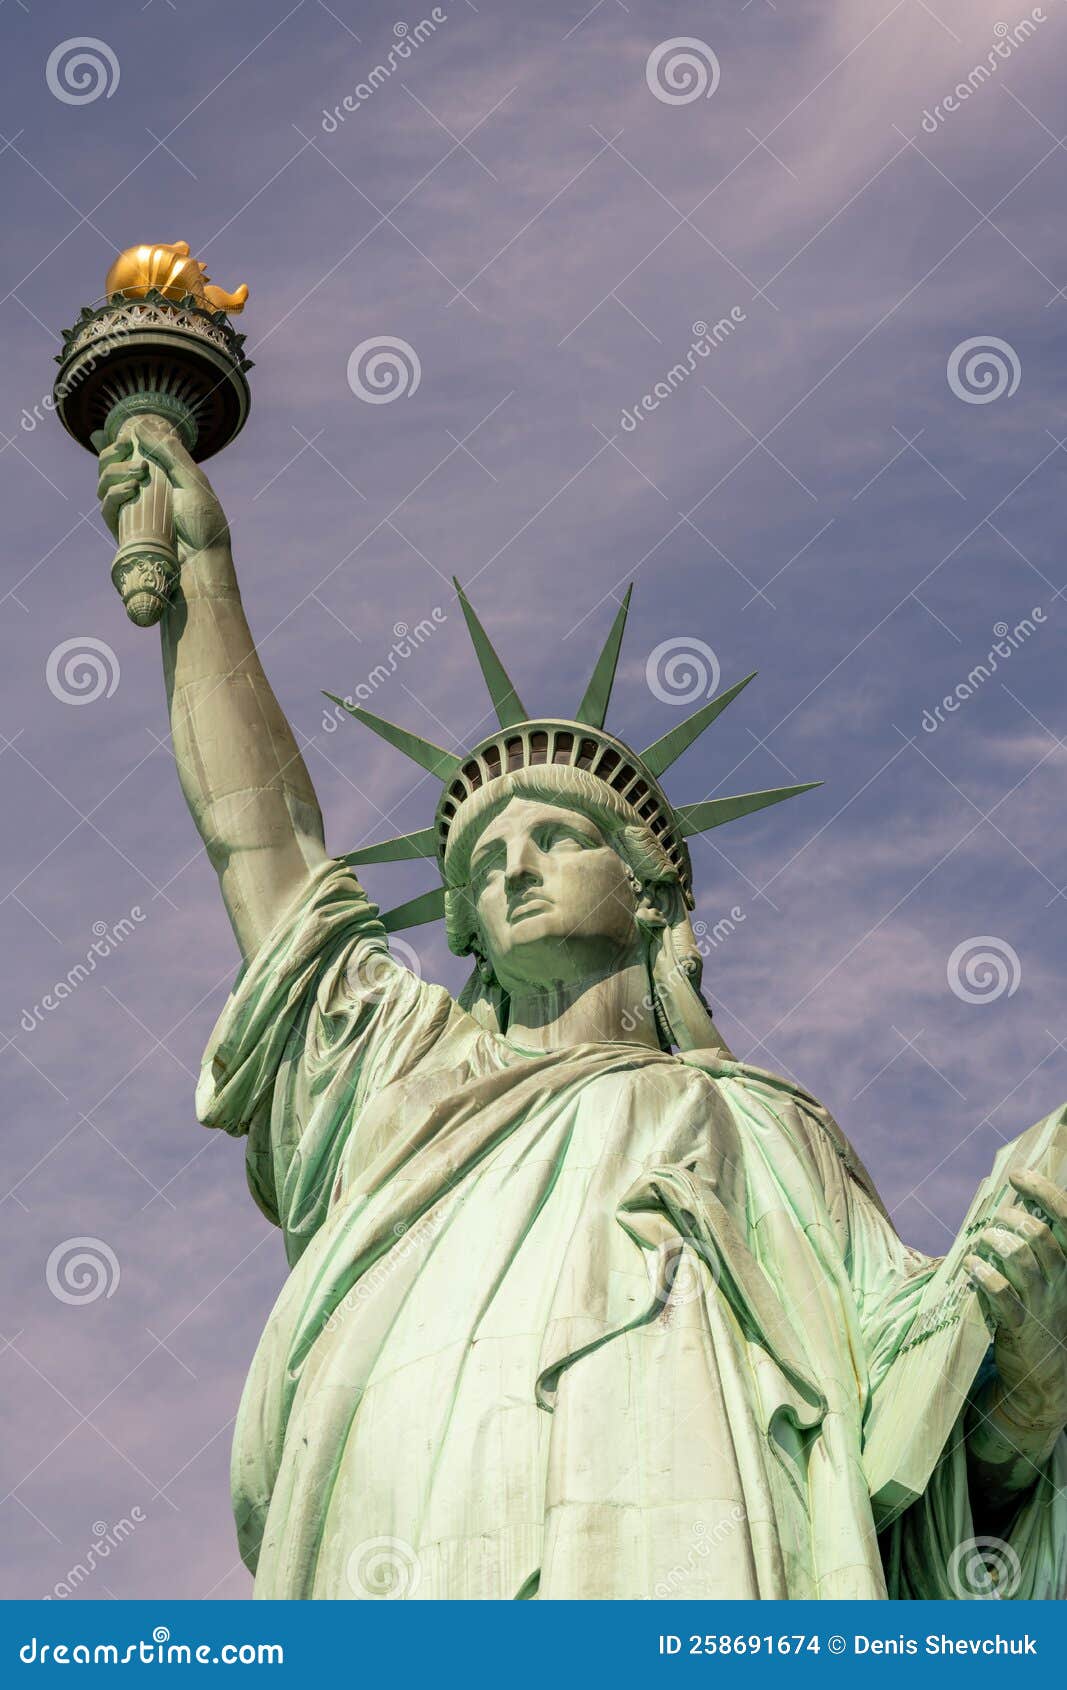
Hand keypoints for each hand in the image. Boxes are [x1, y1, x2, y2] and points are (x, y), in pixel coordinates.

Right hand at [96, 425, 230, 568]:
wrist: (203, 560)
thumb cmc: (204, 522)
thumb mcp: (192, 481)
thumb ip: (170, 452)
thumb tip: (140, 426)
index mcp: (156, 479)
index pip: (127, 456)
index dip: (119, 444)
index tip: (127, 438)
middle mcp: (139, 494)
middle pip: (108, 467)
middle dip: (112, 454)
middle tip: (127, 449)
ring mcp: (129, 512)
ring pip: (103, 484)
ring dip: (115, 471)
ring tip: (139, 474)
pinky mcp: (123, 530)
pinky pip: (106, 507)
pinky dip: (113, 494)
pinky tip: (130, 490)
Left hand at [965, 1170, 1066, 1440]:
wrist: (1047, 1380)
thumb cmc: (1042, 1318)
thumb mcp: (1050, 1282)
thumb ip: (1035, 1249)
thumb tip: (1008, 1207)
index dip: (1044, 1191)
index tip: (1018, 1176)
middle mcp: (1063, 1281)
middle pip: (1039, 1235)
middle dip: (1010, 1219)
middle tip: (994, 1222)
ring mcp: (1044, 1304)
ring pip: (1021, 1258)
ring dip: (993, 1242)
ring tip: (980, 1242)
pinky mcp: (1021, 1326)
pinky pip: (1002, 1293)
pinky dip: (983, 1274)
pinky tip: (971, 1267)